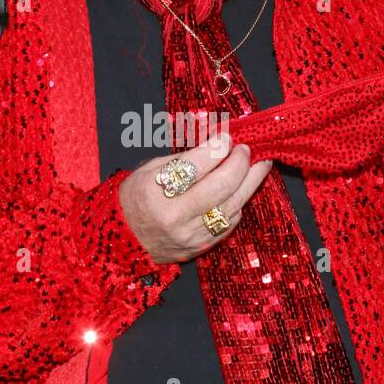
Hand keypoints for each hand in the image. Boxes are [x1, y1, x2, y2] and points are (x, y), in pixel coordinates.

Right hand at [118, 131, 273, 262]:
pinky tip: (242, 188)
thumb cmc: (135, 199)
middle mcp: (175, 216)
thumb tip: (218, 145)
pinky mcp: (202, 246)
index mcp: (156, 192)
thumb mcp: (150, 171)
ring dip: (251, 182)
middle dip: (239, 163)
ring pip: (232, 205)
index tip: (227, 137)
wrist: (123, 241)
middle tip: (246, 149)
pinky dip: (239, 201)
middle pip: (220, 186)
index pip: (195, 165)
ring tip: (260, 164)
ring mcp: (191, 234)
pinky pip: (230, 221)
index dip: (216, 148)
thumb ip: (184, 159)